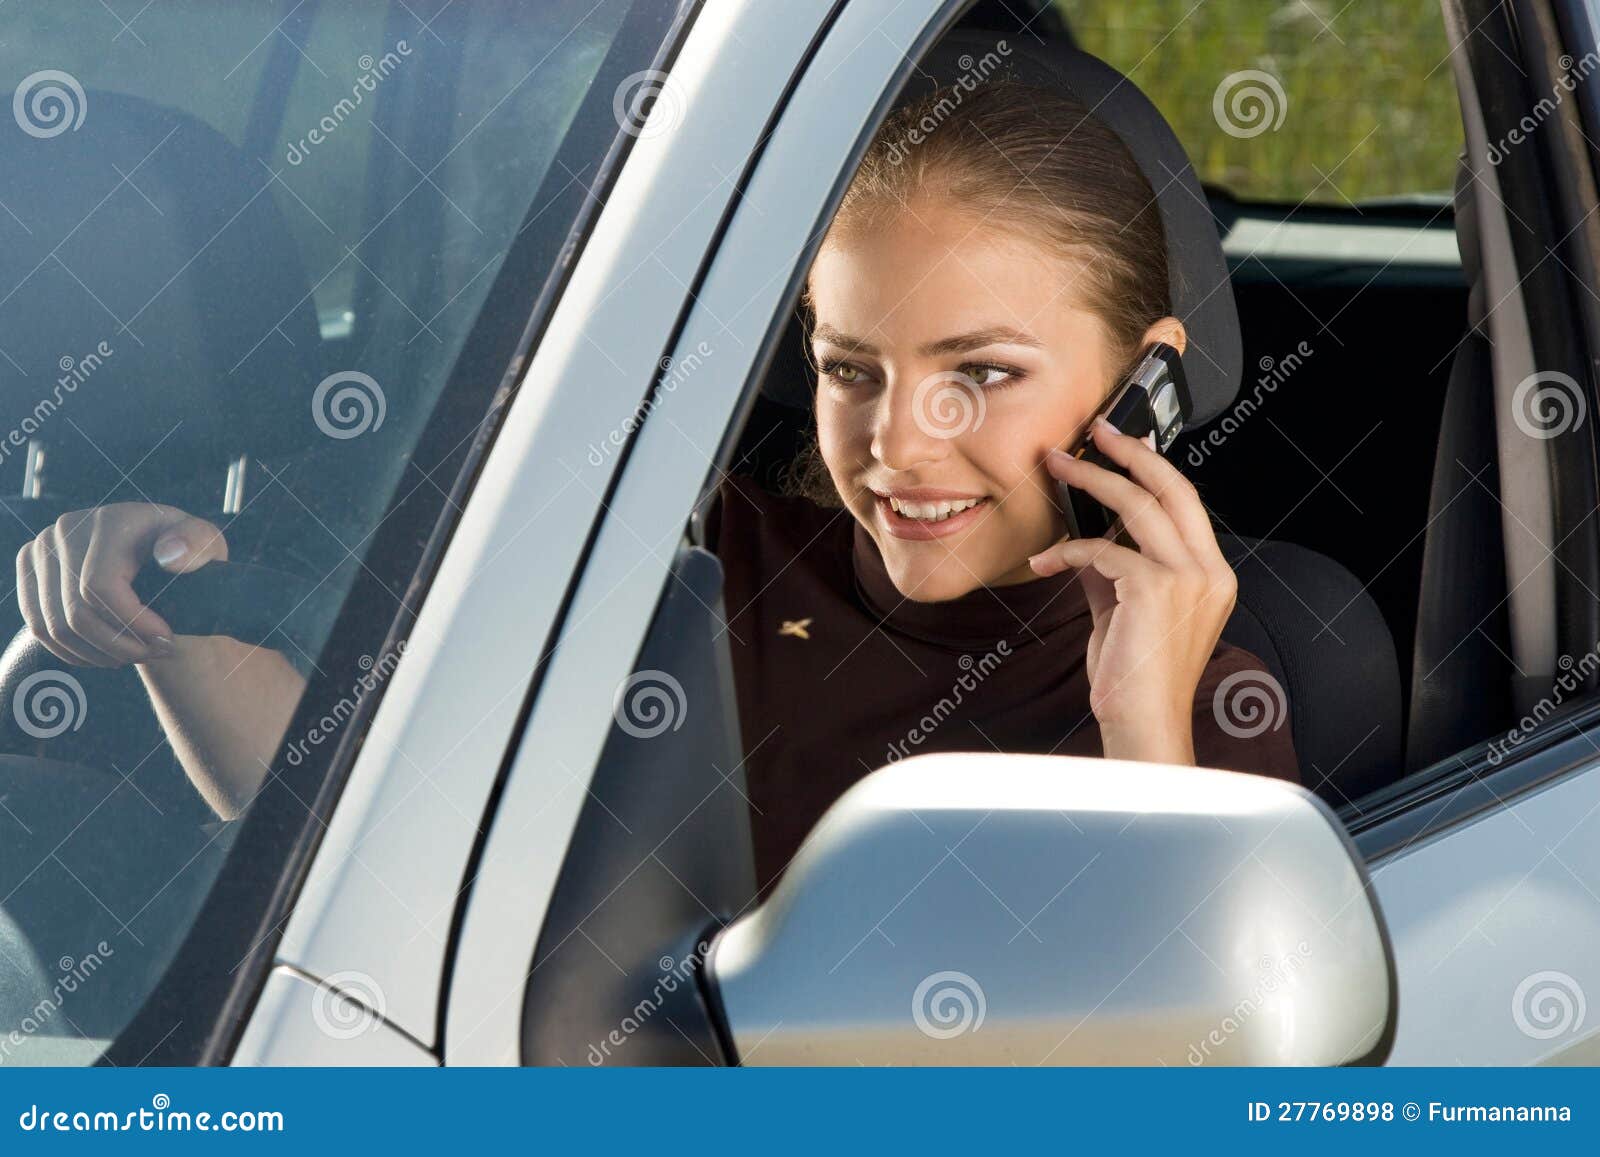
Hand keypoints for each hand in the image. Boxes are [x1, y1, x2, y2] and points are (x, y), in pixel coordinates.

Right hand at [16, 504, 227, 666]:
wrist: (156, 552)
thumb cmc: (185, 551)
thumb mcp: (205, 544)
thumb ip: (198, 545)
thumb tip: (169, 556)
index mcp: (108, 521)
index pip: (100, 587)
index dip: (132, 624)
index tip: (166, 640)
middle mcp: (66, 530)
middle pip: (76, 612)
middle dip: (119, 645)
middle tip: (155, 652)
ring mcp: (41, 550)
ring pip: (56, 627)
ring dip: (99, 653)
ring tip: (137, 653)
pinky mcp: (29, 572)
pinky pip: (40, 628)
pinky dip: (75, 651)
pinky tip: (108, 653)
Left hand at [1027, 418, 1237, 763]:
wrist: (1142, 724)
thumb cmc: (1133, 676)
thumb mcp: (1126, 611)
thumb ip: (1116, 570)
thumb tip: (1087, 536)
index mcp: (1211, 575)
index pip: (1185, 503)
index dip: (1152, 467)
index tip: (1121, 444)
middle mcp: (1209, 572)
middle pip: (1170, 488)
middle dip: (1129, 451)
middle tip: (1093, 431)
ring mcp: (1188, 578)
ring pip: (1136, 506)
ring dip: (1089, 480)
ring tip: (1056, 468)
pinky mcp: (1155, 589)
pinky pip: (1100, 551)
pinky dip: (1065, 552)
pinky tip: (1042, 564)